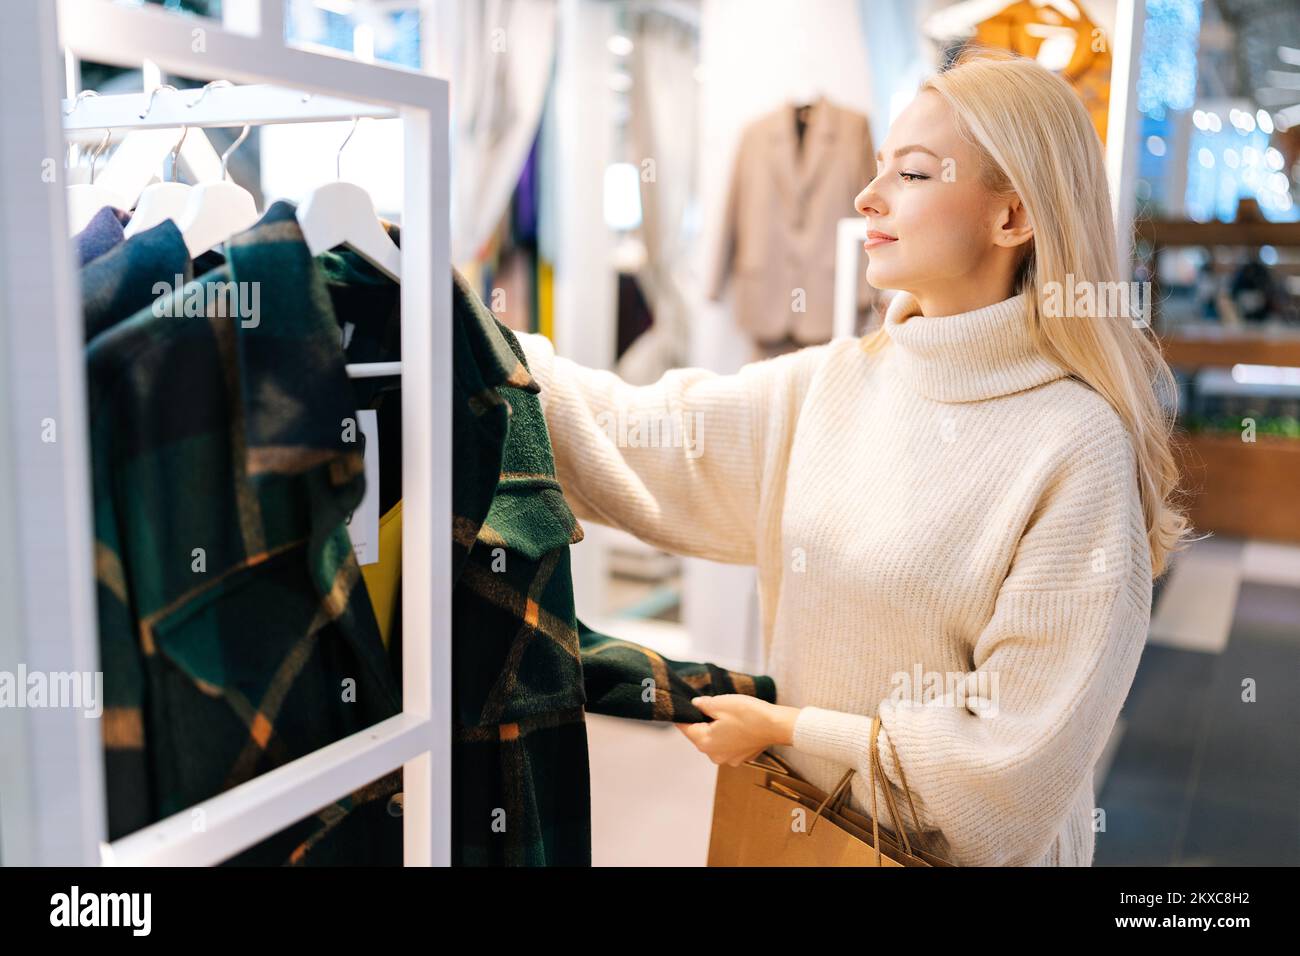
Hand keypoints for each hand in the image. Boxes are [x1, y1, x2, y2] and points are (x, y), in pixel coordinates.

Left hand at [675, 696, 801, 766]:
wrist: (777, 726)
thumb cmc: (749, 714)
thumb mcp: (721, 703)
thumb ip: (703, 704)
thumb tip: (695, 704)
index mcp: (705, 742)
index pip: (685, 728)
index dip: (684, 715)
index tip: (684, 706)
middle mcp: (714, 756)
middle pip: (699, 736)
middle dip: (702, 721)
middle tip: (712, 706)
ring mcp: (728, 759)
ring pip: (714, 741)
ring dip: (716, 729)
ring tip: (728, 715)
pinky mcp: (741, 757)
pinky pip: (728, 745)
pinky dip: (729, 735)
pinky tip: (739, 724)